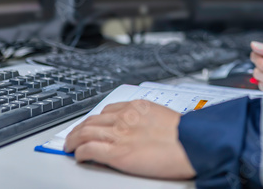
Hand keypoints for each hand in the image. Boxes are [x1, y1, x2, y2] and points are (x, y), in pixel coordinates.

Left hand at [64, 100, 195, 179]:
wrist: (192, 145)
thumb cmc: (186, 136)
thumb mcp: (164, 118)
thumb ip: (148, 120)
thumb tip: (142, 130)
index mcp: (137, 107)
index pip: (108, 110)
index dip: (96, 119)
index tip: (93, 124)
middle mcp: (125, 117)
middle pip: (92, 120)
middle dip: (80, 129)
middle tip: (74, 136)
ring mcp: (120, 134)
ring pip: (85, 133)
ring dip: (74, 140)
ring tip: (70, 146)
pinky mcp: (117, 153)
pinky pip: (89, 150)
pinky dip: (80, 153)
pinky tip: (79, 156)